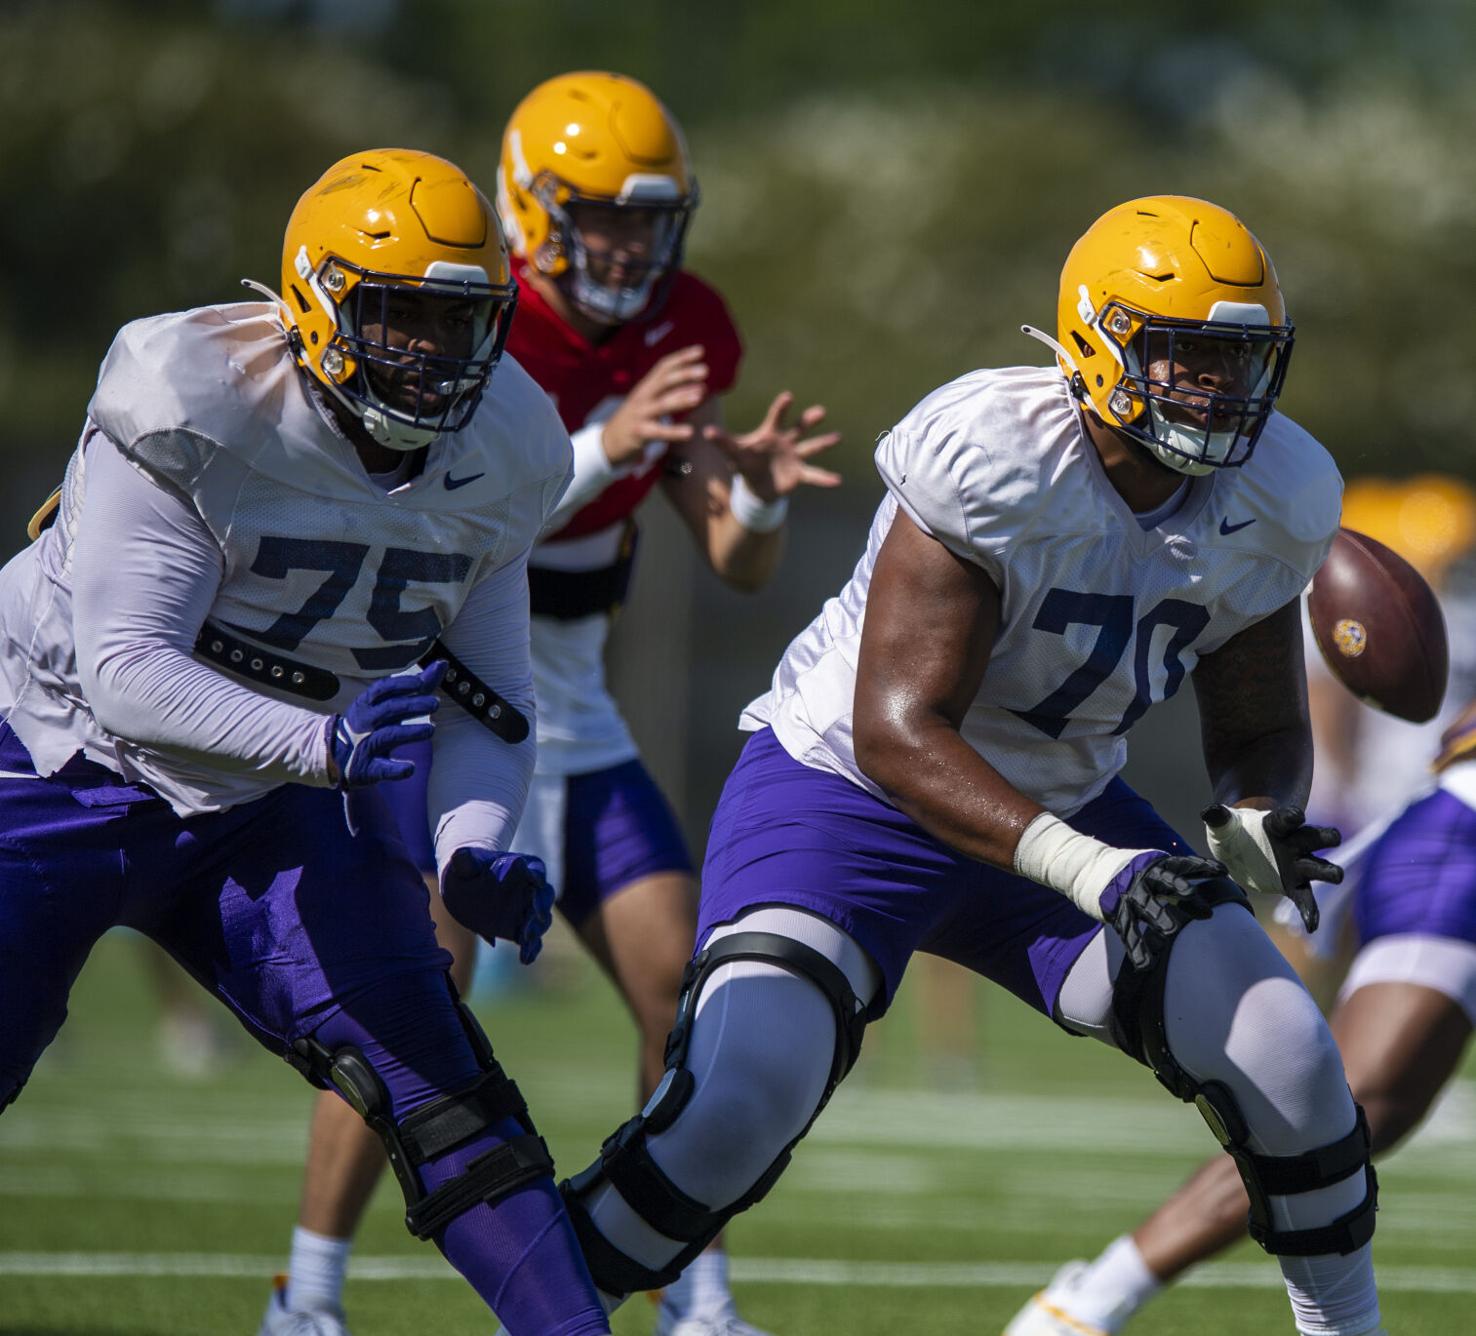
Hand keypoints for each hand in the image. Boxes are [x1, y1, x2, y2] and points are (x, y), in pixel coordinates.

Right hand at [327, 661, 443, 788]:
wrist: (336, 756)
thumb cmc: (372, 724)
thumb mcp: (390, 704)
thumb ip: (418, 686)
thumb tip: (442, 664)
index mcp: (367, 704)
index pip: (382, 689)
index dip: (400, 685)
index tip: (420, 683)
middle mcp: (365, 722)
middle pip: (388, 710)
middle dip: (412, 705)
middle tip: (435, 704)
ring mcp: (365, 745)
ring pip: (387, 736)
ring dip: (410, 732)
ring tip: (431, 730)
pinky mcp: (367, 768)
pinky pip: (381, 769)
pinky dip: (395, 769)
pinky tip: (410, 768)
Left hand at [440, 848, 555, 964]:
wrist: (465, 888)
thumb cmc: (468, 870)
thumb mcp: (464, 865)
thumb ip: (465, 862)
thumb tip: (461, 854)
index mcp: (522, 868)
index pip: (535, 869)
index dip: (536, 875)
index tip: (535, 881)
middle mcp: (530, 889)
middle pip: (544, 896)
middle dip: (541, 906)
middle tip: (533, 914)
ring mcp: (527, 910)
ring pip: (541, 920)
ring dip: (536, 929)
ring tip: (525, 938)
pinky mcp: (520, 929)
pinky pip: (532, 940)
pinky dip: (531, 949)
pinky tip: (525, 959)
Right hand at [601, 345, 709, 465]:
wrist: (608, 441)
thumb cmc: (636, 419)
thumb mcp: (650, 402)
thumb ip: (673, 394)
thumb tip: (702, 388)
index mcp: (646, 386)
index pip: (664, 367)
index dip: (681, 357)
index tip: (700, 351)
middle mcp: (642, 396)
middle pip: (664, 381)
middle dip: (684, 374)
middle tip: (705, 370)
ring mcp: (640, 413)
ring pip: (662, 404)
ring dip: (681, 399)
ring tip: (699, 396)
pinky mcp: (638, 432)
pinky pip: (658, 431)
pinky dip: (674, 431)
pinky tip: (690, 432)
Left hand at [702, 390, 841, 502]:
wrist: (755, 487)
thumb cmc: (745, 462)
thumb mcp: (733, 452)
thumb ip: (723, 441)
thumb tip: (706, 431)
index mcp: (771, 433)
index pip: (776, 417)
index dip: (782, 407)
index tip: (789, 396)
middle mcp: (786, 441)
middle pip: (799, 428)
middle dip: (809, 420)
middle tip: (820, 412)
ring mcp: (795, 457)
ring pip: (811, 447)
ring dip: (824, 443)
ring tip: (837, 436)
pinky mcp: (799, 474)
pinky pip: (814, 475)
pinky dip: (825, 478)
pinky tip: (838, 480)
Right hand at [1100, 853, 1234, 970]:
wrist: (1094, 872)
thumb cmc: (1139, 878)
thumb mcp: (1158, 874)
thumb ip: (1180, 885)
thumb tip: (1216, 900)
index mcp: (1157, 866)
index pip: (1183, 864)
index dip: (1202, 866)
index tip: (1223, 872)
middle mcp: (1144, 878)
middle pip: (1166, 882)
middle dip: (1182, 892)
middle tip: (1200, 904)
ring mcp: (1130, 895)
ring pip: (1147, 906)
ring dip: (1159, 917)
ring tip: (1171, 932)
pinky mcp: (1118, 912)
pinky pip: (1128, 931)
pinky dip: (1137, 949)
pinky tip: (1145, 964)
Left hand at [1202, 803, 1342, 933]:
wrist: (1243, 847)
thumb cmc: (1236, 832)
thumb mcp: (1224, 824)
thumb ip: (1219, 817)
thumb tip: (1207, 811)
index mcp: (1276, 824)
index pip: (1286, 817)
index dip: (1291, 816)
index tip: (1295, 816)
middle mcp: (1294, 842)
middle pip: (1314, 836)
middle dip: (1325, 836)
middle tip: (1334, 837)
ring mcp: (1298, 864)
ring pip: (1319, 866)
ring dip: (1328, 870)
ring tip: (1337, 876)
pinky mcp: (1294, 884)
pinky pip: (1306, 898)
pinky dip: (1310, 911)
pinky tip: (1312, 926)